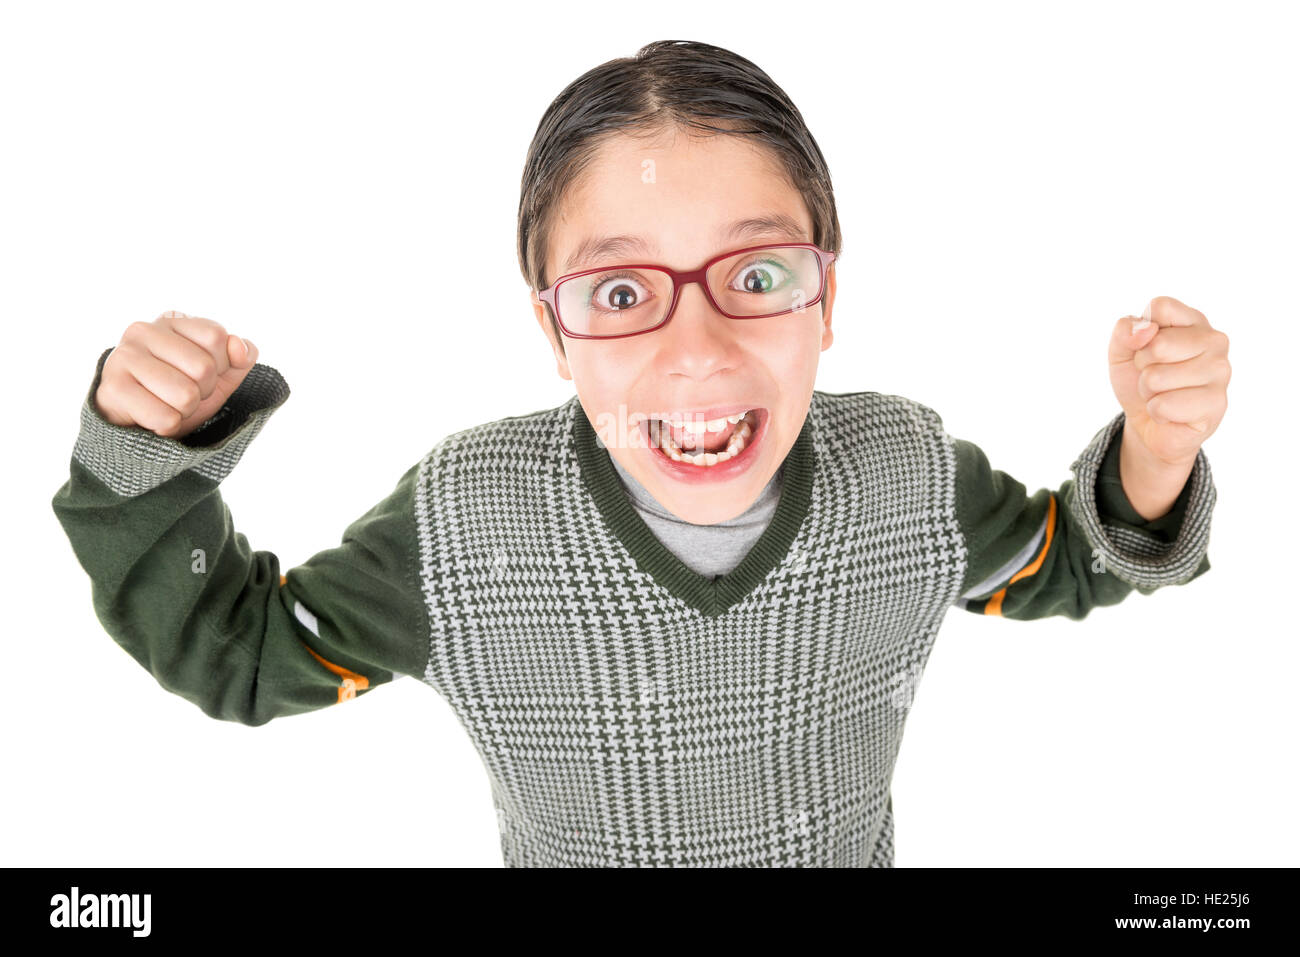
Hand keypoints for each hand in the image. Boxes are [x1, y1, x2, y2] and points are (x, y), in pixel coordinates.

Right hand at [94, 310, 258, 438]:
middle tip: (183, 392)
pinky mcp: (113, 389)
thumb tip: (240, 347)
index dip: (221, 364)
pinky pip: (165, 418)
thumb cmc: (179, 390)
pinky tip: (152, 416)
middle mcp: (143, 331)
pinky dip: (168, 426)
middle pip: (203, 368)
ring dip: (185, 410)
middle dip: (202, 391)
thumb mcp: (218, 374)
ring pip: (186, 395)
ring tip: (168, 404)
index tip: (200, 373)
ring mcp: (123, 357)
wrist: (135, 420)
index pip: (217, 337)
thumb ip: (239, 357)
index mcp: (171, 321)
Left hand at [1108, 295, 1229, 467]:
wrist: (1149, 424)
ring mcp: (1220, 371)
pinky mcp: (1217, 403)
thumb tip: (1145, 330)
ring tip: (1162, 394)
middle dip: (1143, 366)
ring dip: (1149, 391)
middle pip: (1158, 344)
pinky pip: (1163, 405)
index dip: (1140, 333)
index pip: (1161, 306)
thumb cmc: (1140, 380)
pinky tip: (1170, 413)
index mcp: (1193, 320)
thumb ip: (1125, 332)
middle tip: (1154, 376)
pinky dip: (1156, 412)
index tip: (1146, 347)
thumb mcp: (1122, 352)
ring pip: (1157, 377)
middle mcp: (1214, 340)